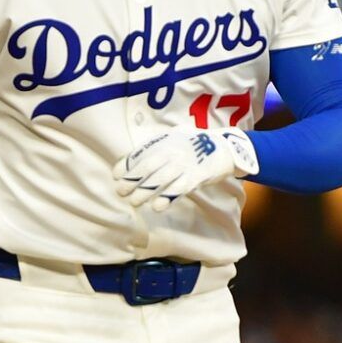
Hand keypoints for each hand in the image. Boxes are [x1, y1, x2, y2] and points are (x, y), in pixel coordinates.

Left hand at [115, 127, 257, 205]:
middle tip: (120, 192)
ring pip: (160, 180)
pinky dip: (166, 198)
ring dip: (144, 192)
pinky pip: (178, 189)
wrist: (226, 147)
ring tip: (134, 202)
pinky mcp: (196, 177)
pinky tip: (156, 207)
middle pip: (147, 167)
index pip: (141, 153)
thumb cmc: (198, 144)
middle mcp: (173, 151)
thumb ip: (159, 143)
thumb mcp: (177, 135)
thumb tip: (136, 157)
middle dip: (131, 181)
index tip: (115, 175)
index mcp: (166, 141)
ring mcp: (185, 164)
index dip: (126, 165)